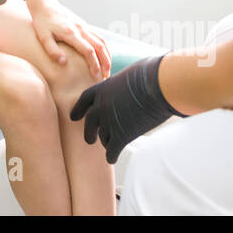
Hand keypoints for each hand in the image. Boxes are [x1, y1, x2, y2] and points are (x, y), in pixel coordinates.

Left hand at [27, 0, 111, 80]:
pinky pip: (99, 36)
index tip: (96, 76)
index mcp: (71, 33)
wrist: (44, 5)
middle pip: (100, 46)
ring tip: (107, 69)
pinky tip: (103, 56)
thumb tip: (64, 63)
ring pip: (102, 41)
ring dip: (107, 56)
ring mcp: (84, 26)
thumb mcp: (42, 37)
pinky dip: (104, 47)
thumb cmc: (42, 22)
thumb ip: (52, 50)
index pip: (88, 51)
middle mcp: (81, 29)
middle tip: (106, 76)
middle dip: (105, 62)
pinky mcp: (84, 25)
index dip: (94, 64)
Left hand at [69, 54, 186, 163]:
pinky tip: (112, 158)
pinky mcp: (121, 135)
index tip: (74, 117)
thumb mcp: (127, 74)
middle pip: (89, 124)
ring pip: (103, 138)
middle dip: (89, 133)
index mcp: (101, 89)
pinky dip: (111, 155)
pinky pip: (111, 150)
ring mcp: (109, 122)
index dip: (79, 110)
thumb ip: (120, 84)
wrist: (158, 85)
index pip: (84, 101)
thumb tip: (126, 85)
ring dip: (107, 142)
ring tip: (112, 145)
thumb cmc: (148, 74)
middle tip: (90, 139)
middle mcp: (101, 107)